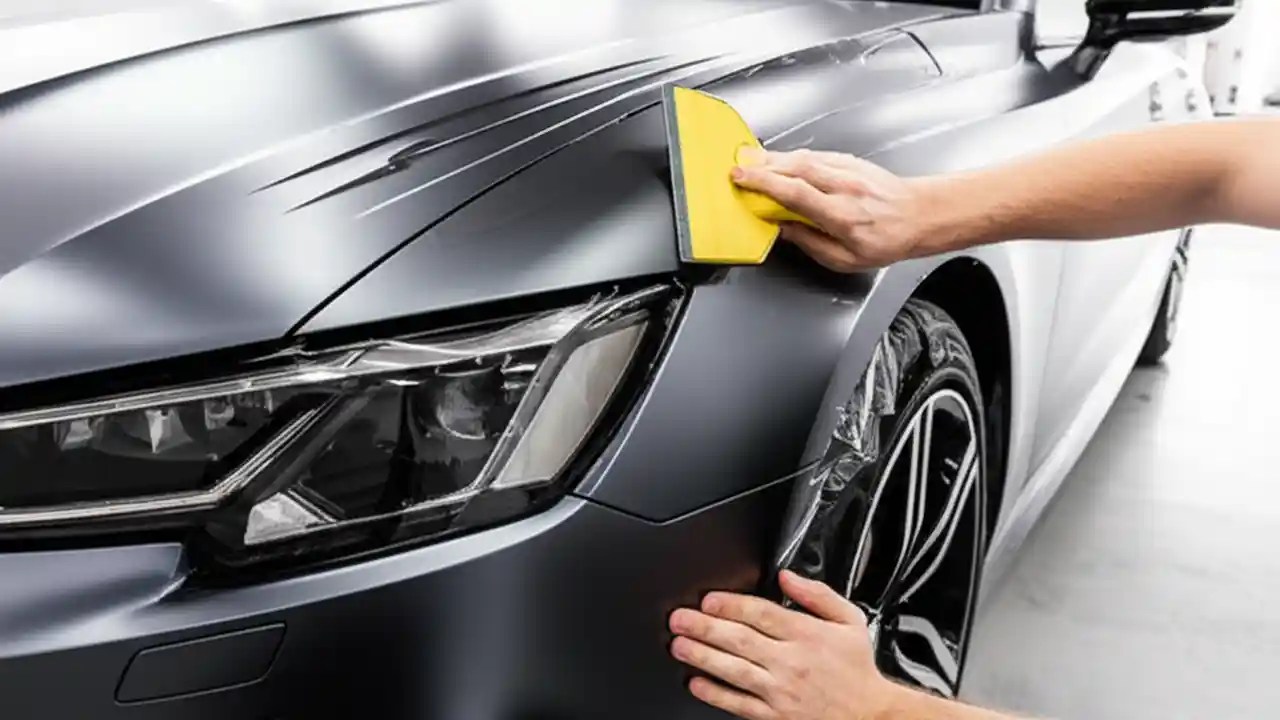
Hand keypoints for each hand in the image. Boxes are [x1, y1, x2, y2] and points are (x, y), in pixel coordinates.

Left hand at [668, 570, 903, 719]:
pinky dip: (716, 694)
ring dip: (702, 656)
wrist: (870, 715)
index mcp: (807, 634)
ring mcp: (781, 691)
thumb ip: (817, 594)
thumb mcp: (849, 620)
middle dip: (705, 627)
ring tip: (679, 645)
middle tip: (680, 619)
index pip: (761, 614)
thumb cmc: (857, 668)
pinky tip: (697, 682)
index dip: (730, 605)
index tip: (708, 600)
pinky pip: (740, 704)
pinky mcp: (775, 715)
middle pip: (740, 640)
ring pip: (734, 671)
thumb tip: (786, 577)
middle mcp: (791, 662)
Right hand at [731, 149, 937, 271]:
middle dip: (762, 166)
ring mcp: (848, 170)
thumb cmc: (887, 239)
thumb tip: (783, 230)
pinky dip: (793, 156)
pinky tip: (780, 160)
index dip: (764, 183)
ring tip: (752, 161)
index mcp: (841, 215)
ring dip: (774, 158)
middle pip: (795, 168)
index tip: (742, 179)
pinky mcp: (850, 161)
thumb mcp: (846, 259)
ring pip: (803, 157)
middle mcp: (844, 187)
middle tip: (738, 167)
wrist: (919, 215)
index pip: (795, 193)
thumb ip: (810, 243)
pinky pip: (816, 155)